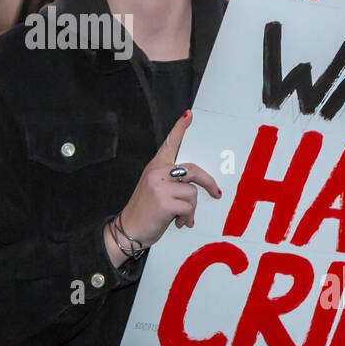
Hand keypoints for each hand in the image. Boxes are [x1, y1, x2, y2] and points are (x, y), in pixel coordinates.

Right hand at [105, 109, 220, 266]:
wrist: (129, 230)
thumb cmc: (144, 211)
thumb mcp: (154, 189)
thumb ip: (171, 182)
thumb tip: (195, 186)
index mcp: (155, 167)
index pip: (170, 143)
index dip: (180, 128)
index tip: (189, 115)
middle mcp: (157, 172)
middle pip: (194, 170)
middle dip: (208, 183)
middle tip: (216, 192)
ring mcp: (160, 186)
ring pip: (193, 192)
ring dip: (191, 209)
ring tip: (181, 217)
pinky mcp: (165, 202)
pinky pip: (189, 207)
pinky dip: (187, 218)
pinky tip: (177, 222)